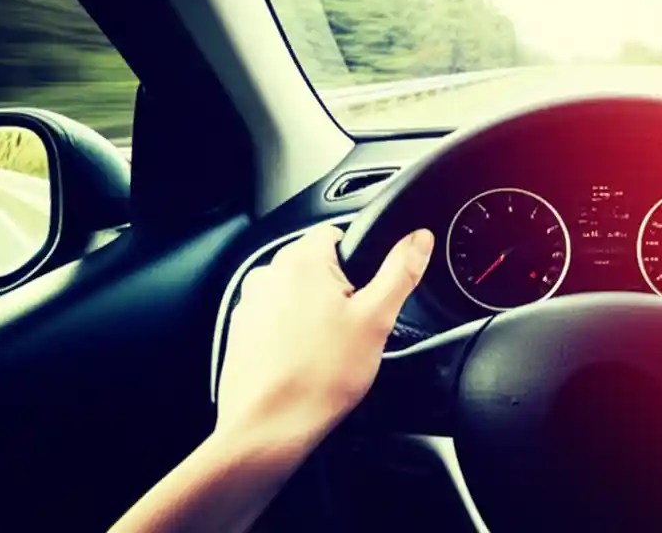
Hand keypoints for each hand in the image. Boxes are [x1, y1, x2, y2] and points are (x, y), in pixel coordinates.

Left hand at [215, 226, 433, 452]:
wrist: (269, 427)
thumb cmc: (319, 377)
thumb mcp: (377, 319)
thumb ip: (401, 271)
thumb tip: (419, 239)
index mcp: (302, 261)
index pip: (337, 234)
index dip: (360, 263)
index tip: (365, 295)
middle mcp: (269, 274)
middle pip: (317, 266)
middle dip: (338, 292)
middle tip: (352, 329)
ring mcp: (249, 303)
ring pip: (297, 295)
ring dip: (314, 314)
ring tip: (327, 351)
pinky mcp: (241, 331)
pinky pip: (276, 320)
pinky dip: (291, 335)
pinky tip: (305, 362)